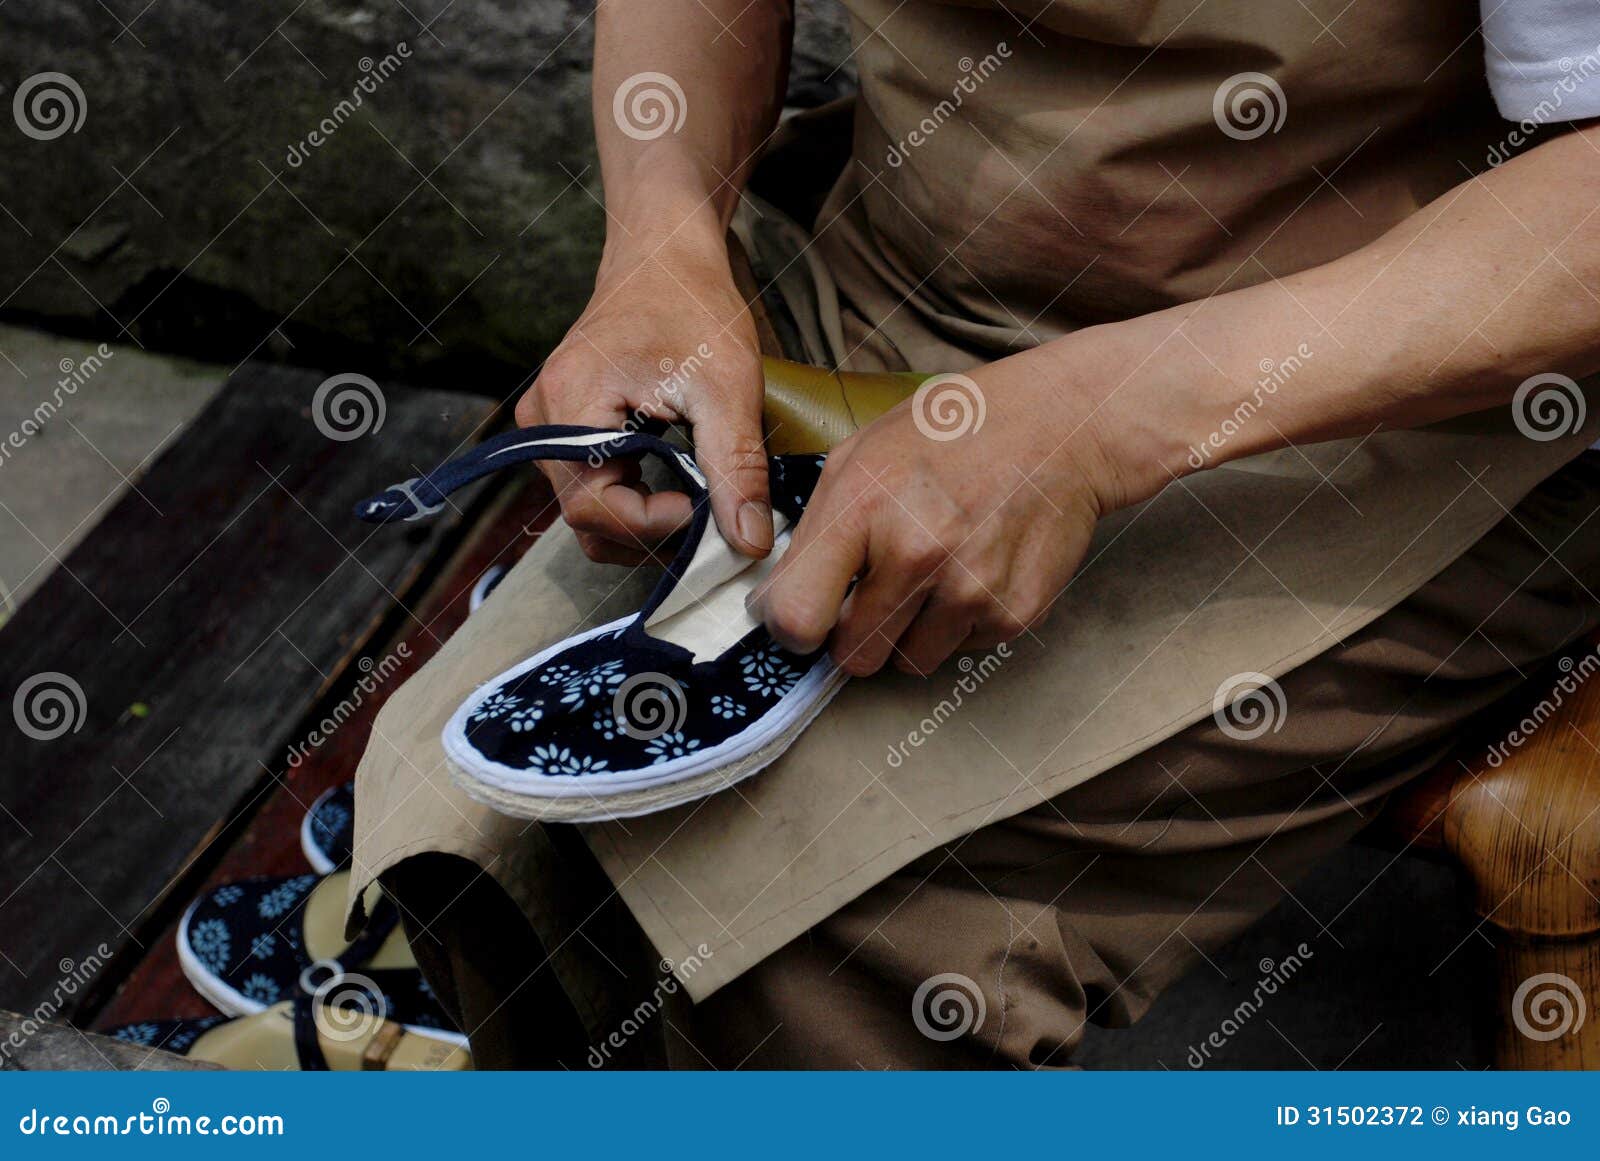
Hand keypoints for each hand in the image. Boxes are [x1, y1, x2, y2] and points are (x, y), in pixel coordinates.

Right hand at [514, 225, 770, 564]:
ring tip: (696, 498)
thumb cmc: (691, 304)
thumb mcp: (727, 387)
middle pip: (585, 518)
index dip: (652, 526)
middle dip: (651, 532)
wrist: (664, 257)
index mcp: (571, 404)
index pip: (592, 508)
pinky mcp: (564, 428)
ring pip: (589, 511)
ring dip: (644, 521)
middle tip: (708, 515)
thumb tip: (748, 541)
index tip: (705, 513)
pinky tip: (676, 484)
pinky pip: (592, 487)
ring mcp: (548, 427)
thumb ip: (735, 467)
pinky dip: (635, 499)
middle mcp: (543, 421)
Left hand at [751, 362, 1121, 675]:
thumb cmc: (955, 432)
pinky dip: (955, 625)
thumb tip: (779, 599)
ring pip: (907, 662)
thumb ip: (818, 528)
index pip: (797, 617)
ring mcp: (971, 590)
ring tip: (926, 578)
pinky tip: (969, 572)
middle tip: (869, 597)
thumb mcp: (862, 453)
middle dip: (852, 635)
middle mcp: (918, 554)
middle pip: (852, 657)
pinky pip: (959, 650)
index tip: (803, 617)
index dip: (791, 627)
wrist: (1063, 428)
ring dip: (905, 634)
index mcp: (865, 507)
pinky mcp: (1013, 614)